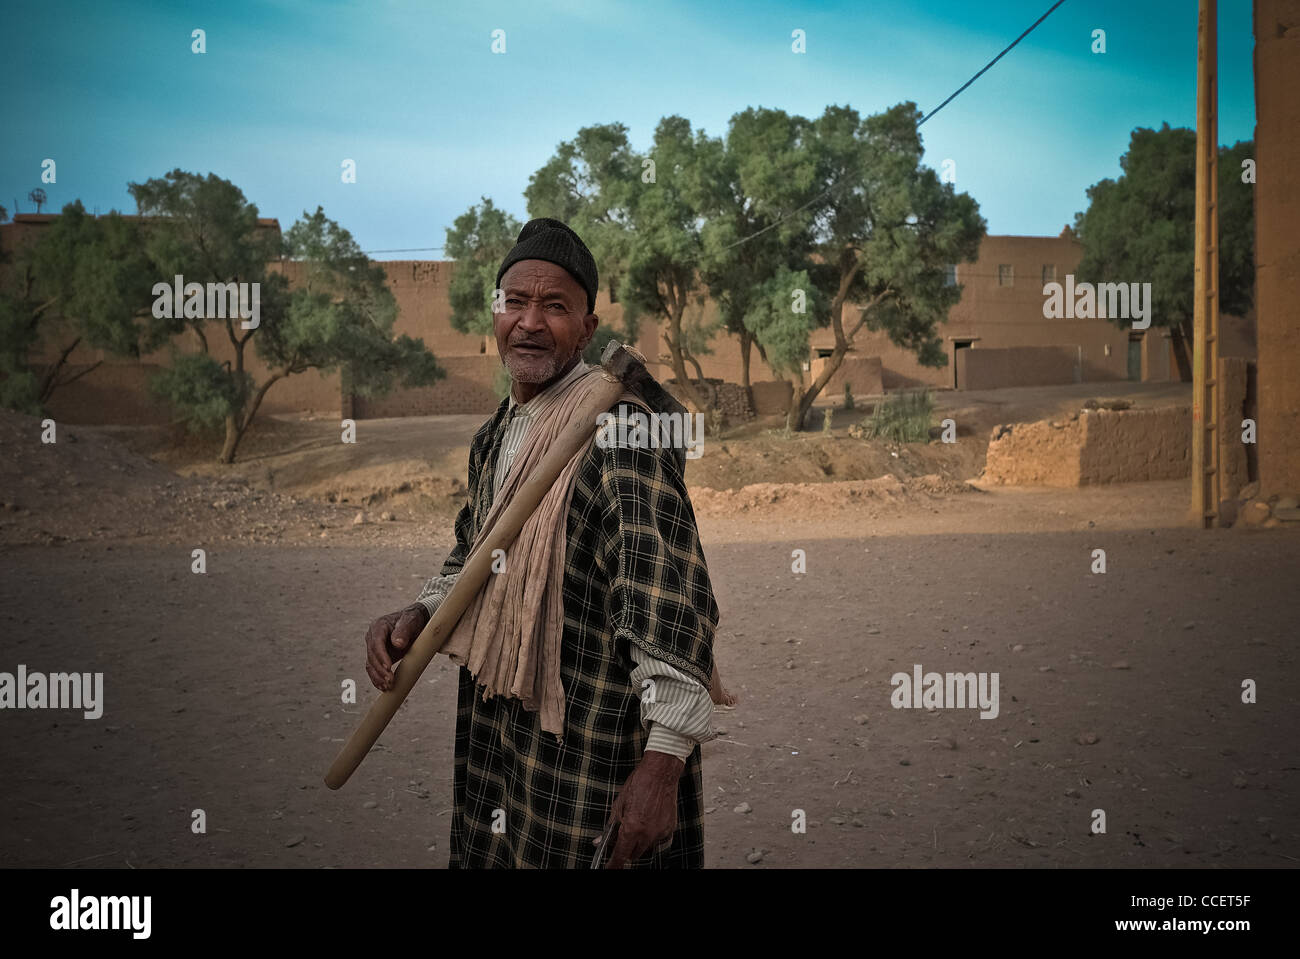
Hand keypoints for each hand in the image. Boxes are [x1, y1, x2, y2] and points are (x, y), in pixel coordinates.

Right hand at [364, 604, 429, 691]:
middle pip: (372, 656)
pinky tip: (383, 687)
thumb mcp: (410, 621)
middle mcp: (372, 637)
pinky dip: (377, 679)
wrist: (413, 623)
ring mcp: (374, 648)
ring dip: (378, 677)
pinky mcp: (378, 657)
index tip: (388, 667)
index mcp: (378, 626)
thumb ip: (404, 631)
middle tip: (391, 681)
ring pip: (371, 664)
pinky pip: (374, 669)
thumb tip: (397, 643)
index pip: (376, 643)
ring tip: (388, 686)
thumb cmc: (412, 620)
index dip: (381, 656)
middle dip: (380, 670)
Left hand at [603, 750, 684, 867]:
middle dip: (626, 850)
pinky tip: (648, 820)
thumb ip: (611, 826)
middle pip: (634, 854)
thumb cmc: (639, 784)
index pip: (620, 855)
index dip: (613, 865)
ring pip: (646, 848)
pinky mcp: (670, 828)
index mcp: (632, 828)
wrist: (660, 773)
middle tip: (622, 837)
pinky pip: (657, 839)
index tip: (609, 868)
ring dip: (639, 842)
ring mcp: (660, 832)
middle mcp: (648, 834)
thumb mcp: (618, 805)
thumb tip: (600, 841)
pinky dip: (651, 835)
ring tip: (637, 823)